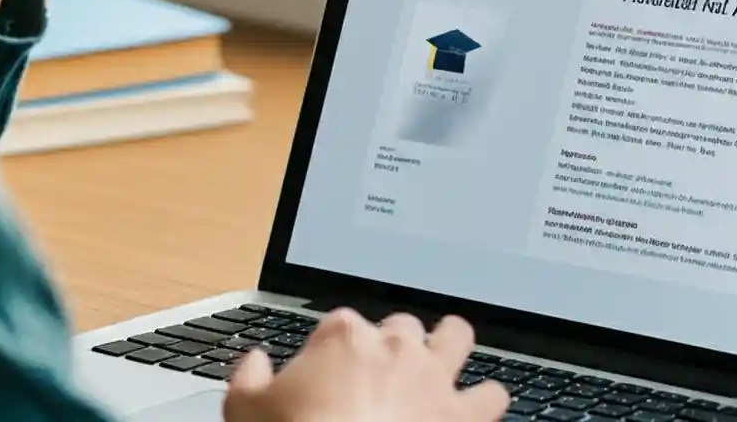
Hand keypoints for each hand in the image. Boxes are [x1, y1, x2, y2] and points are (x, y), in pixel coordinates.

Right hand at [224, 309, 508, 421]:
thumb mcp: (244, 410)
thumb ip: (249, 377)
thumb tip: (254, 363)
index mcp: (342, 336)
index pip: (339, 323)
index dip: (332, 348)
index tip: (325, 371)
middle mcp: (394, 346)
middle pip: (400, 325)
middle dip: (393, 341)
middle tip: (381, 369)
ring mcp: (433, 378)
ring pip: (456, 338)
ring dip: (451, 344)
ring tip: (444, 357)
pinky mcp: (463, 416)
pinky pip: (492, 395)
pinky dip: (486, 399)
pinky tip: (477, 407)